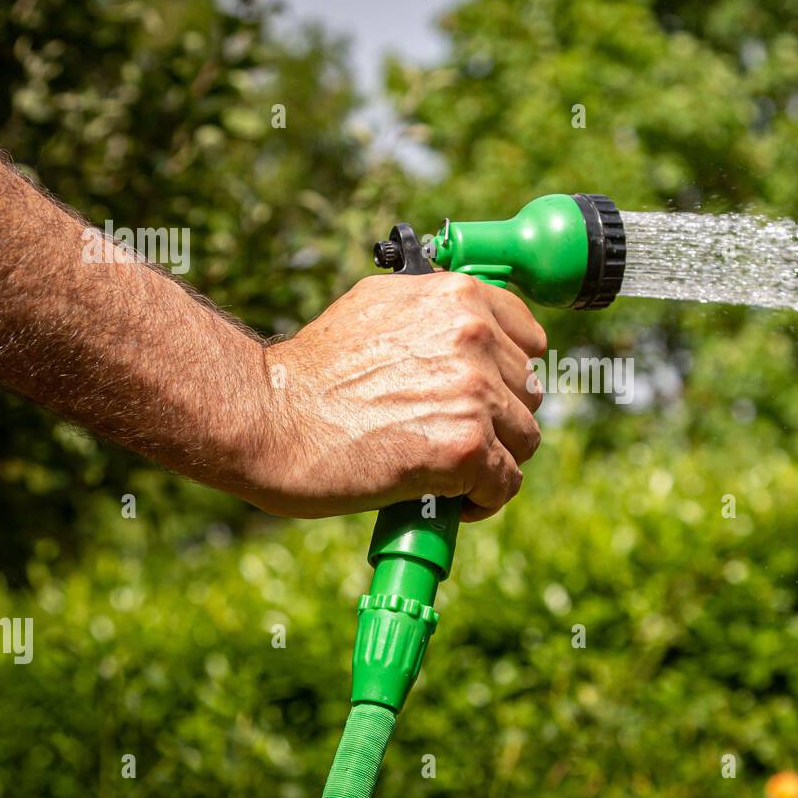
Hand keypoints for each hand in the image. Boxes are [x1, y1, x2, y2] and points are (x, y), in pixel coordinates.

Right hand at [248, 271, 546, 519]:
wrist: (269, 416)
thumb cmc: (313, 373)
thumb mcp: (378, 309)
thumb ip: (432, 315)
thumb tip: (471, 331)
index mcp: (457, 297)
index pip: (529, 337)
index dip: (510, 373)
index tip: (492, 395)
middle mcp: (473, 336)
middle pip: (529, 392)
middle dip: (500, 420)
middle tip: (457, 438)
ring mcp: (474, 392)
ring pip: (525, 439)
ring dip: (495, 461)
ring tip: (453, 472)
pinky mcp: (466, 448)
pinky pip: (505, 483)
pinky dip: (484, 500)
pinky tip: (452, 500)